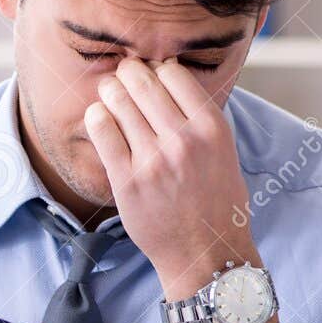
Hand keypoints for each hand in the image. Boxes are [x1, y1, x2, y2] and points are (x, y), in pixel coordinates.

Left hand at [84, 58, 258, 299]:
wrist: (205, 253)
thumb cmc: (216, 203)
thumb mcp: (225, 153)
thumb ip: (200, 120)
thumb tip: (170, 81)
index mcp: (212, 129)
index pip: (175, 74)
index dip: (158, 69)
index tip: (151, 74)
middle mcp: (183, 140)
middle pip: (144, 82)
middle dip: (128, 73)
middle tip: (122, 75)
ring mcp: (153, 160)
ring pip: (119, 102)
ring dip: (110, 91)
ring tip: (108, 93)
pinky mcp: (127, 180)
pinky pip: (102, 131)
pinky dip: (97, 117)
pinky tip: (98, 117)